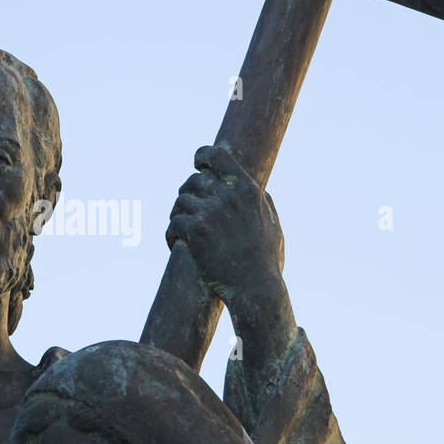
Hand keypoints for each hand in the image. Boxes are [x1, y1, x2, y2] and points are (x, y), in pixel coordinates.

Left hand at [166, 144, 284, 302]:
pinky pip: (173, 222)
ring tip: (181, 231)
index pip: (217, 156)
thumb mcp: (272, 223)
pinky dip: (171, 233)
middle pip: (193, 180)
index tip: (197, 163)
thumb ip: (263, 201)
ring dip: (178, 215)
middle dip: (188, 194)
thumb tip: (256, 188)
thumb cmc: (266, 260)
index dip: (203, 156)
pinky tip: (175, 244)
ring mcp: (210, 213)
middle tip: (187, 211)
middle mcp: (228, 196)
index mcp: (247, 189)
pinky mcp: (195, 232)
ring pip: (180, 201)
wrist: (256, 287)